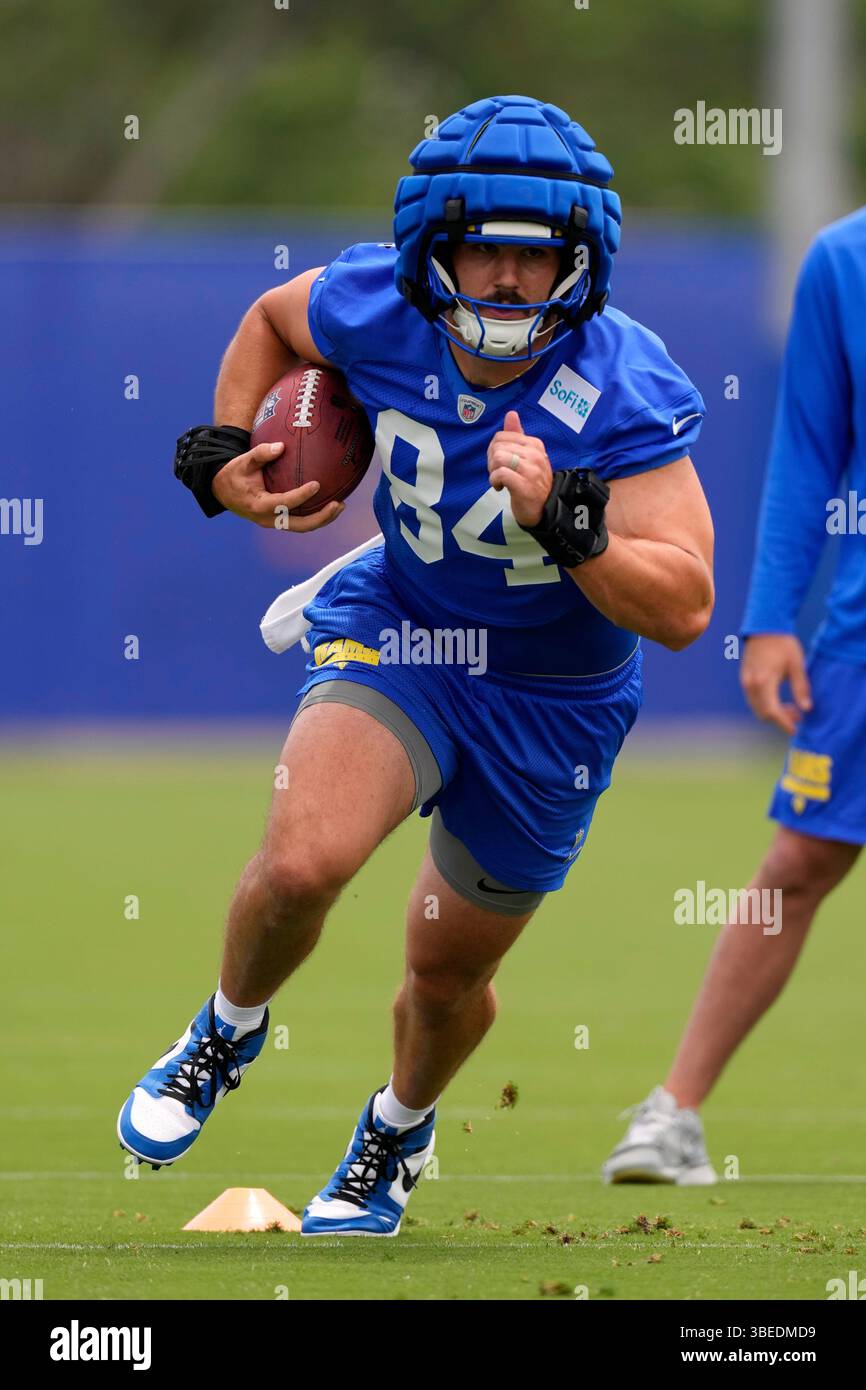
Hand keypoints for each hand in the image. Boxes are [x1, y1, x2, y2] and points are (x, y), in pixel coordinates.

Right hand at [211, 441, 344, 531]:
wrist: (222, 491)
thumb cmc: (234, 474)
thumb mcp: (243, 461)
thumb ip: (261, 453)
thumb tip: (281, 446)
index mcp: (259, 505)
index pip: (284, 503)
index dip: (301, 496)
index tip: (317, 484)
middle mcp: (268, 519)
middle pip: (300, 525)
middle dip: (321, 517)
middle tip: (338, 504)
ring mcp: (274, 522)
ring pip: (302, 526)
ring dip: (322, 519)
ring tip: (339, 505)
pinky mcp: (278, 520)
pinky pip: (299, 521)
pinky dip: (314, 515)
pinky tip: (328, 503)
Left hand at [487, 409, 552, 526]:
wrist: (543, 508)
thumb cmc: (531, 482)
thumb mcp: (526, 456)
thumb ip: (517, 435)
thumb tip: (511, 414)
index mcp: (535, 444)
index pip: (502, 436)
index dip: (494, 449)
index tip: (499, 463)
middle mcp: (535, 455)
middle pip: (498, 447)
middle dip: (491, 461)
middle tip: (498, 472)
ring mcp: (531, 470)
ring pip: (498, 458)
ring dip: (492, 471)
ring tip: (499, 479)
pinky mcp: (525, 486)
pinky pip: (501, 474)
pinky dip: (494, 481)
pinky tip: (500, 487)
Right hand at [740, 633, 811, 734]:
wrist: (764, 627)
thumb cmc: (783, 644)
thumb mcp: (796, 665)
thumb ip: (801, 688)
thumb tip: (807, 709)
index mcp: (764, 681)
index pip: (772, 711)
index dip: (784, 723)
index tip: (795, 731)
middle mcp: (751, 684)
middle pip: (763, 713)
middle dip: (780, 719)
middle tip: (798, 716)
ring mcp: (745, 682)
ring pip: (757, 708)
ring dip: (773, 713)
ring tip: (791, 708)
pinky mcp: (744, 679)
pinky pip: (754, 700)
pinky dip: (766, 705)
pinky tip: (779, 700)